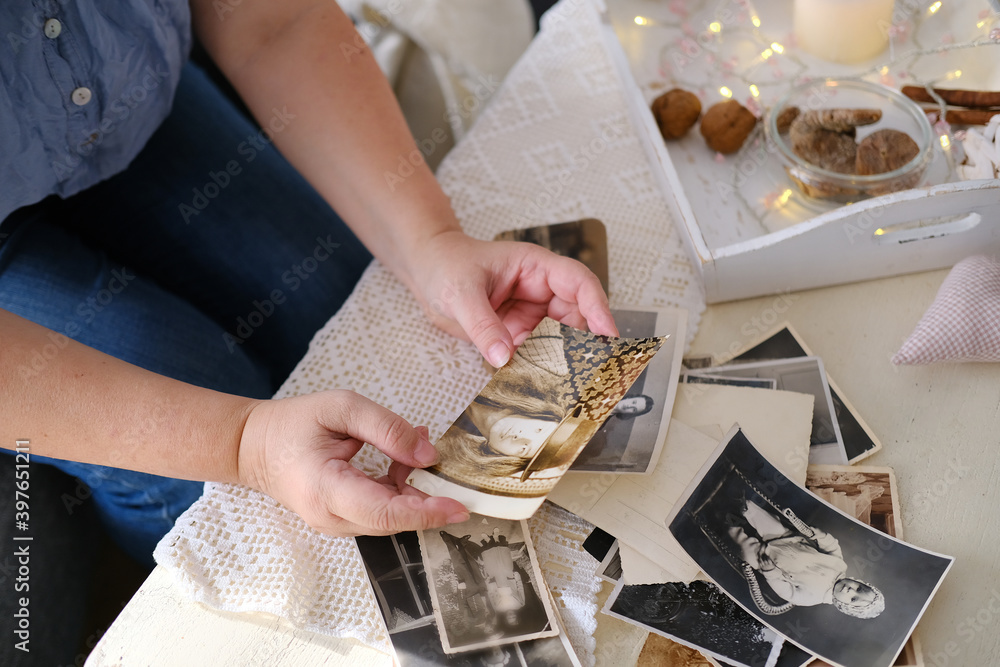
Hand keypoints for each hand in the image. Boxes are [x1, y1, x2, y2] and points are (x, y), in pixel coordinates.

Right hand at [236, 390, 468, 535]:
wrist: (252, 446)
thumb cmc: (292, 424)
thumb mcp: (341, 408)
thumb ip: (387, 429)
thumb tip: (428, 454)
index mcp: (326, 490)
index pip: (385, 512)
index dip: (426, 512)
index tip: (458, 506)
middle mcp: (332, 517)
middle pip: (394, 520)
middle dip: (430, 499)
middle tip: (454, 474)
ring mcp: (336, 523)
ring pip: (391, 517)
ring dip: (415, 489)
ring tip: (416, 449)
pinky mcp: (343, 519)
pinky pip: (381, 510)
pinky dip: (401, 489)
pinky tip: (404, 459)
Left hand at [407, 230, 618, 366]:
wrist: (426, 272)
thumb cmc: (446, 264)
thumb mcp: (461, 292)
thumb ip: (483, 325)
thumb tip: (504, 357)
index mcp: (535, 267)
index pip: (578, 283)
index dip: (597, 307)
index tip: (607, 333)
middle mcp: (538, 290)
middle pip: (575, 317)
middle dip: (579, 344)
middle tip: (582, 372)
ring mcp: (529, 314)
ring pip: (557, 340)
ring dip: (557, 361)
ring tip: (558, 384)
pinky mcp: (517, 334)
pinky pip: (535, 353)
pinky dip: (536, 369)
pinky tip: (533, 384)